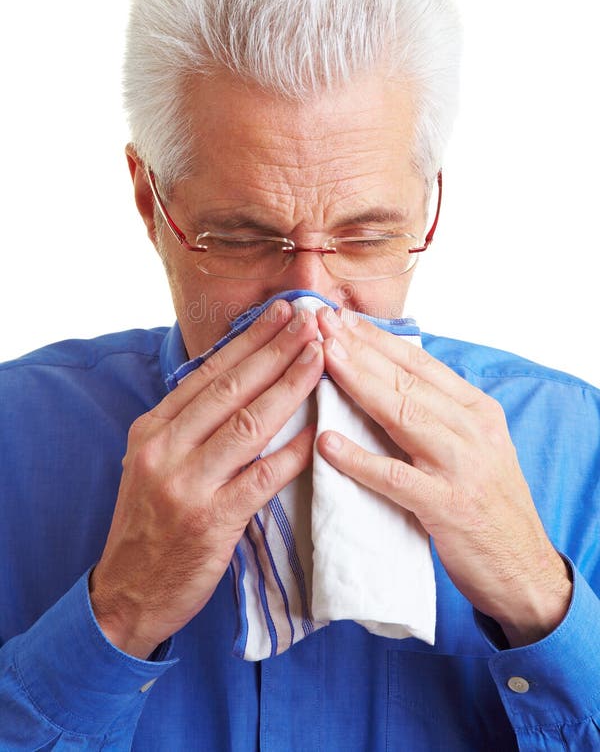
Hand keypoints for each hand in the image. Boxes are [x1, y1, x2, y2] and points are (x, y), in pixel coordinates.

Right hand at [90, 301, 322, 658]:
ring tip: (319, 358)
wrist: (127, 591)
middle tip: (310, 320)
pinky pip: (261, 478)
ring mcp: (186, 484)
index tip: (281, 313)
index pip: (208, 372)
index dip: (249, 340)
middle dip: (275, 349)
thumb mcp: (154, 463)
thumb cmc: (151, 523)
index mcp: (153, 428)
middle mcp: (164, 448)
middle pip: (230, 387)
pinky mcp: (211, 520)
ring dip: (289, 386)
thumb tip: (238, 382)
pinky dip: (293, 453)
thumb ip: (189, 426)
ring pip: (247, 423)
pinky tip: (320, 430)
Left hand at [315, 306, 571, 646]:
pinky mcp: (447, 506)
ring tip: (323, 359)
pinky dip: (359, 460)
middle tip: (320, 322)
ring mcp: (460, 466)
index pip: (420, 363)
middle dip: (360, 348)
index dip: (377, 338)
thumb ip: (438, 414)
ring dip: (359, 383)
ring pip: (402, 414)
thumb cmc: (487, 504)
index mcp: (477, 410)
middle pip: (406, 380)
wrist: (523, 568)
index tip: (339, 317)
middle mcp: (472, 430)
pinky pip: (395, 478)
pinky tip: (326, 443)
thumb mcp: (474, 446)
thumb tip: (386, 380)